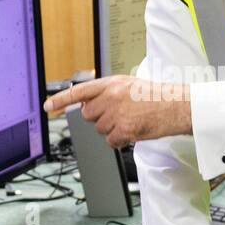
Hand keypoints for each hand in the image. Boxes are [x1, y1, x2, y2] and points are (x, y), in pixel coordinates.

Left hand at [43, 76, 190, 147]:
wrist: (177, 106)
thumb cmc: (157, 97)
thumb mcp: (129, 85)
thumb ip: (108, 92)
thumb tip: (90, 106)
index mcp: (111, 83)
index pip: (79, 91)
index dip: (60, 100)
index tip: (47, 107)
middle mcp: (110, 97)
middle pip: (88, 115)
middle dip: (99, 118)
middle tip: (119, 114)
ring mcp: (116, 114)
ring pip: (99, 130)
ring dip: (112, 130)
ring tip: (131, 121)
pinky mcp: (123, 129)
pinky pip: (110, 141)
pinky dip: (120, 140)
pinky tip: (134, 131)